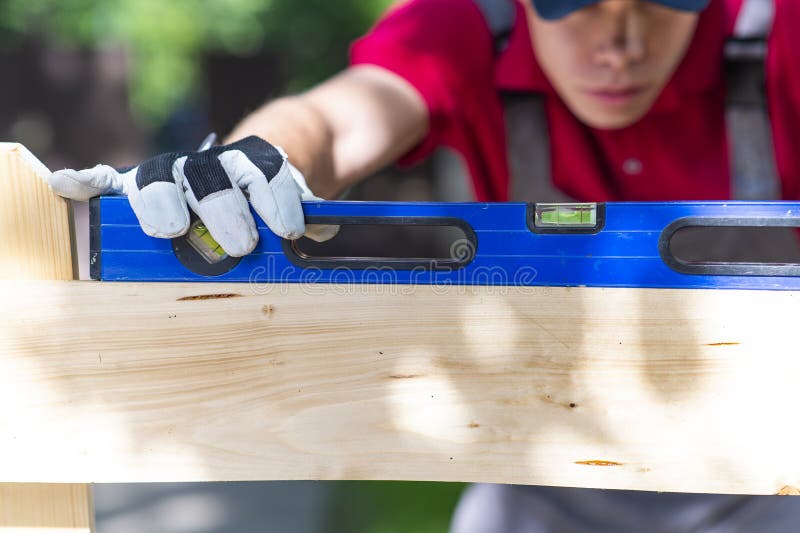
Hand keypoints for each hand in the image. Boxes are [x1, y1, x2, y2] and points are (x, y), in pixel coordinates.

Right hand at [48, 136, 337, 255]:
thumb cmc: (273, 197)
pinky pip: (113, 179)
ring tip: (168, 229)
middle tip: (241, 244)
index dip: (276, 198)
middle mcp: (212, 166)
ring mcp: (177, 174)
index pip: (265, 174)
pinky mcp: (146, 186)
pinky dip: (90, 181)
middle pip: (212, 176)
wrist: (256, 165)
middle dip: (225, 209)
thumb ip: (309, 217)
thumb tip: (323, 235)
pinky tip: (68, 185)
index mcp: (253, 165)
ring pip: (163, 176)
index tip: (289, 228)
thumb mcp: (298, 204)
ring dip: (163, 202)